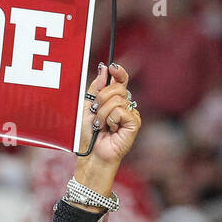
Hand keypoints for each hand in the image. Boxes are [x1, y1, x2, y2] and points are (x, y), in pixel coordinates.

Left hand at [76, 63, 140, 191]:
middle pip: (117, 88)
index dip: (118, 72)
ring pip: (117, 99)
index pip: (121, 80)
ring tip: (101, 125)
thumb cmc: (87, 135)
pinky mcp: (134, 123)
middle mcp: (125, 105)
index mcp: (114, 100)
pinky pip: (121, 110)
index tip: (112, 67)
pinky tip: (110, 129)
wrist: (90, 154)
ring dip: (103, 113)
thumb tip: (104, 68)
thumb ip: (96, 88)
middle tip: (95, 114)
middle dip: (101, 99)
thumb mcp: (87, 107)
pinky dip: (111, 119)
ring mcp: (131, 113)